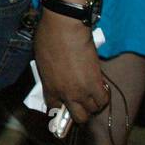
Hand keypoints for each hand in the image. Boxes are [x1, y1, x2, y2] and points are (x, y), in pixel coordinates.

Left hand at [33, 10, 108, 124]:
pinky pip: (104, 99)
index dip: (60, 106)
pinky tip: (101, 89)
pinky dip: (103, 97)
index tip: (64, 103)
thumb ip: (48, 74)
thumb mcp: (41, 59)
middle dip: (80, 113)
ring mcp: (82, 90)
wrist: (64, 28)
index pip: (54, 107)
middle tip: (82, 103)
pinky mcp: (96, 82)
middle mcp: (66, 93)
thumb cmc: (48, 37)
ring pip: (93, 110)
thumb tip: (55, 76)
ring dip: (93, 105)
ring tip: (92, 95)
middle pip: (78, 116)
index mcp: (49, 87)